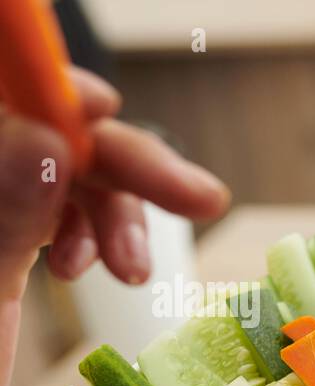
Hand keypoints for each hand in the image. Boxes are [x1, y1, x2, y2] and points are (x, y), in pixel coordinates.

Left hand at [0, 67, 229, 385]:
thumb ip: (4, 217)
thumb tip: (49, 140)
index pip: (2, 103)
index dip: (50, 92)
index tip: (106, 113)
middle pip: (48, 135)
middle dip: (121, 164)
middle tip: (202, 199)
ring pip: (64, 174)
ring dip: (117, 211)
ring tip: (133, 272)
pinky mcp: (1, 246)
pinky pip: (59, 212)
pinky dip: (96, 234)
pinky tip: (102, 271)